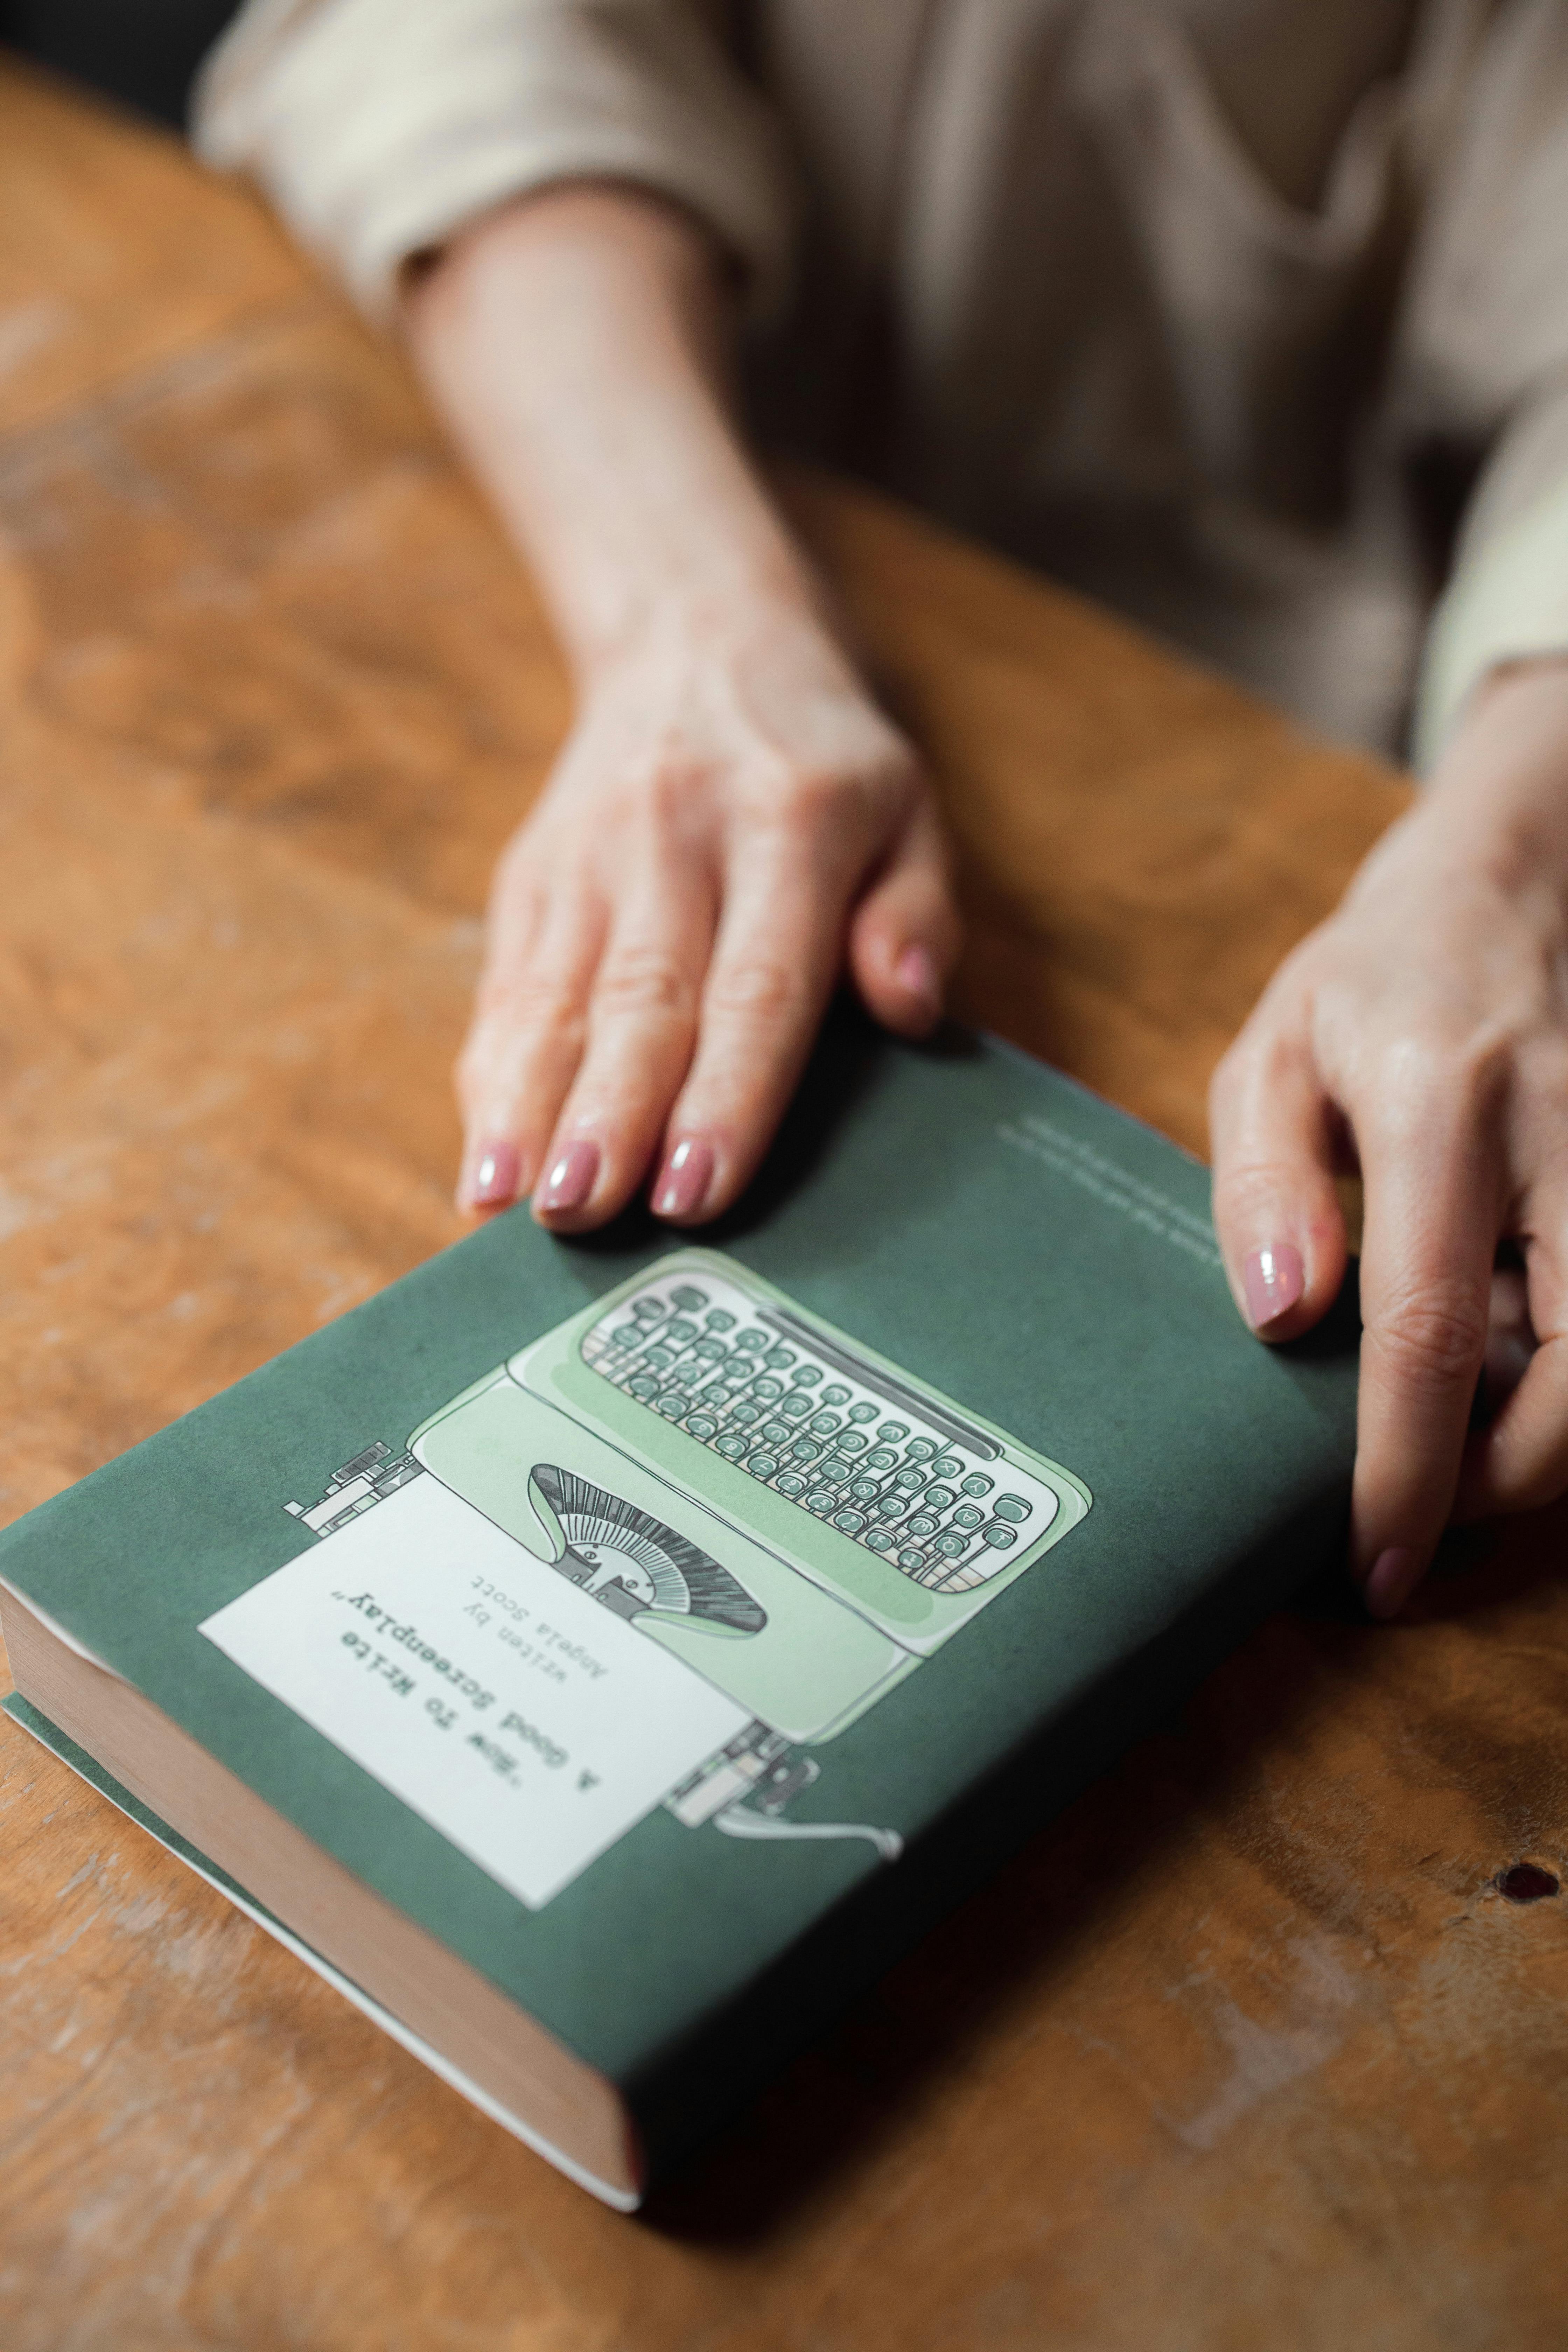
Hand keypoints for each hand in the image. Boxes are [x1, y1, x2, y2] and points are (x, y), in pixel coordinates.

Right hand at [455, 606, 956, 1226]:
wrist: (697, 635)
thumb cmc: (820, 758)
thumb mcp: (907, 808)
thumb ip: (917, 910)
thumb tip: (912, 1008)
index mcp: (789, 824)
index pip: (757, 985)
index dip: (724, 1094)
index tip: (696, 1189)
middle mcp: (676, 836)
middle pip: (639, 1000)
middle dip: (607, 1118)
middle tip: (585, 1213)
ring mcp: (589, 854)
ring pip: (554, 997)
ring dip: (527, 1107)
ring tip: (504, 1203)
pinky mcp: (531, 872)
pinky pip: (508, 986)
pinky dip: (490, 1074)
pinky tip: (482, 1153)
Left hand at [1209, 663, 1567, 1616]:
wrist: (1517, 886)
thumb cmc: (1378, 979)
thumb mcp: (1276, 1057)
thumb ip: (1265, 1188)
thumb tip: (1286, 1319)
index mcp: (1439, 1106)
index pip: (1430, 1332)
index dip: (1404, 1469)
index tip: (1372, 1561)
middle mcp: (1563, 1141)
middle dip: (1497, 1486)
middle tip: (1412, 1516)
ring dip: (1544, 1445)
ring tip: (1449, 1444)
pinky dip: (1566, 1374)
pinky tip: (1503, 1353)